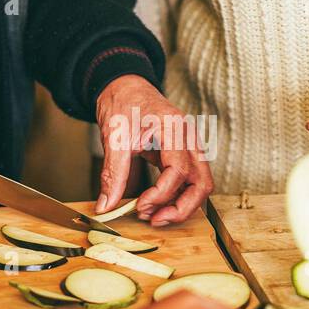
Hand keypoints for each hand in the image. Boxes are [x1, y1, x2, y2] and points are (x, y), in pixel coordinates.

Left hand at [95, 75, 213, 226]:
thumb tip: (106, 206)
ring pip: (201, 185)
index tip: (140, 207)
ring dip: (182, 206)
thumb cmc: (123, 104)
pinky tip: (157, 205)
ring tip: (154, 216)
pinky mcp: (186, 154)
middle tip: (154, 220)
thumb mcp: (114, 137)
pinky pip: (191, 181)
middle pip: (202, 183)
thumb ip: (113, 174)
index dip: (161, 195)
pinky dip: (178, 197)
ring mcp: (191, 146)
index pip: (179, 170)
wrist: (126, 88)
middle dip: (181, 208)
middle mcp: (189, 138)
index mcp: (174, 127)